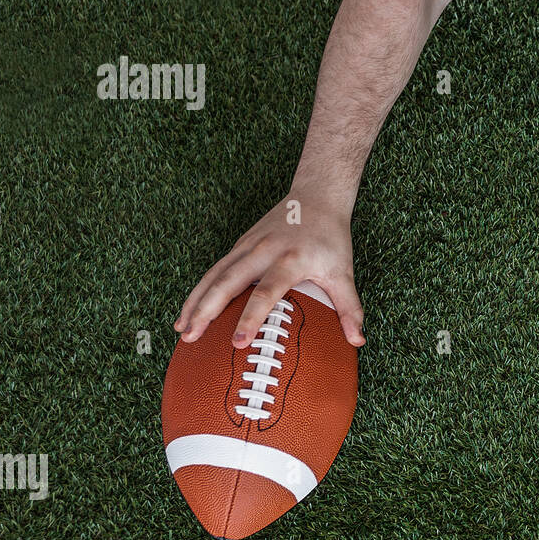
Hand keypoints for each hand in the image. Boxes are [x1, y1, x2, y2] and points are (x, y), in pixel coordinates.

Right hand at [174, 194, 364, 347]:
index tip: (238, 342)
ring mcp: (247, 246)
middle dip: (207, 311)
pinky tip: (189, 311)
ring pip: (214, 275)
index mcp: (290, 260)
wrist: (317, 197)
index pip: (266, 292)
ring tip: (181, 330)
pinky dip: (199, 290)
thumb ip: (349, 308)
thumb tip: (357, 341)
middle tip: (192, 339)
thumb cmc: (331, 237)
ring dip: (195, 302)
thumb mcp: (344, 272)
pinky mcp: (239, 245)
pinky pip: (214, 269)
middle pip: (227, 283)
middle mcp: (263, 251)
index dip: (250, 317)